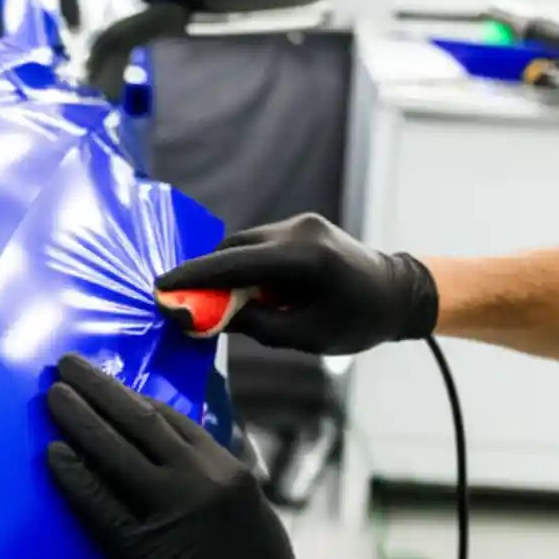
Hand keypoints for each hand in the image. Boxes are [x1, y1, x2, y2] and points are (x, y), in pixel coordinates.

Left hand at [44, 354, 357, 558]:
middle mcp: (197, 479)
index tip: (104, 382)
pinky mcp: (140, 549)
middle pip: (137, 419)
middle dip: (98, 388)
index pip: (170, 417)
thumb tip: (179, 452)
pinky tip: (52, 455)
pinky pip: (98, 503)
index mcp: (226, 468)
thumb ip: (215, 477)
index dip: (130, 395)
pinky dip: (74, 475)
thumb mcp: (251, 509)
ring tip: (52, 396)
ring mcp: (167, 511)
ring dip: (78, 419)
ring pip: (113, 450)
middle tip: (65, 365)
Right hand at [155, 214, 438, 354]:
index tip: (160, 288)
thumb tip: (205, 317)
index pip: (233, 264)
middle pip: (232, 250)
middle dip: (203, 276)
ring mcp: (300, 223)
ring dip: (223, 272)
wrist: (398, 292)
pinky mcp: (300, 226)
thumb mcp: (304, 335)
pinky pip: (257, 245)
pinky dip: (242, 266)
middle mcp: (299, 231)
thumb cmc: (357, 321)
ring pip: (242, 245)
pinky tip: (241, 291)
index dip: (193, 277)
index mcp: (304, 259)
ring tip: (212, 303)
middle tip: (178, 303)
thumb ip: (253, 324)